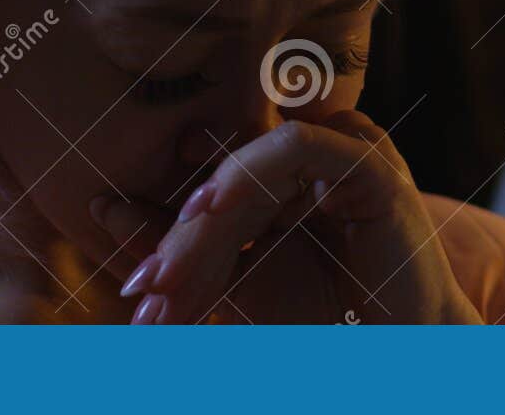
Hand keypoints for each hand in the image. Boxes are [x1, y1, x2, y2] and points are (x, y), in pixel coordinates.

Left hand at [90, 110, 481, 323]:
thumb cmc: (328, 320)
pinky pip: (297, 146)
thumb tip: (104, 207)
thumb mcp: (240, 285)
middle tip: (141, 292)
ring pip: (253, 163)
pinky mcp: (370, 162)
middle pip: (229, 178)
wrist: (401, 357)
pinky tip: (209, 213)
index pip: (215, 185)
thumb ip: (188, 247)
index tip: (134, 286)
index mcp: (288, 180)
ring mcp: (346, 153)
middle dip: (178, 238)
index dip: (169, 226)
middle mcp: (316, 159)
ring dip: (203, 220)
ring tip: (164, 277)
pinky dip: (248, 173)